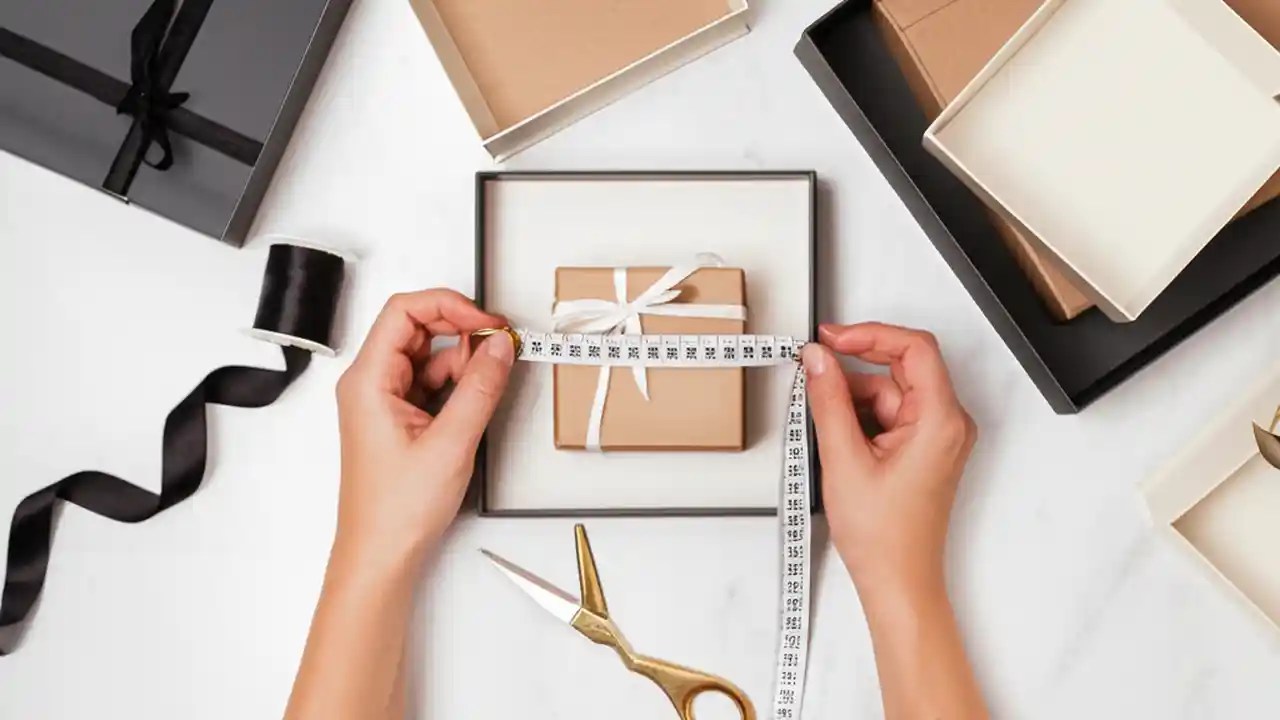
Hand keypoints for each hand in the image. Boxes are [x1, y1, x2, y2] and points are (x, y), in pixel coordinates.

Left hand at [333, 290, 513, 564]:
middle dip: (460, 329)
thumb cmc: (396, 510)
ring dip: (462, 359)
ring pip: (427, 357)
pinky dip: (457, 383)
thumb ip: (480, 388)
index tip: (485, 322)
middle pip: (415, 329)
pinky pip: (430, 383)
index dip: (448, 306)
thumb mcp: (451, 442)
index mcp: (368, 380)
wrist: (381, 556)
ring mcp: (384, 401)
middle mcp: (370, 384)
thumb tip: (499, 347)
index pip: (404, 311)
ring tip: (494, 376)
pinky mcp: (399, 419)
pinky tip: (479, 395)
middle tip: (499, 342)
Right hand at [802, 322, 976, 601]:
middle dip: (856, 369)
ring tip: (825, 428)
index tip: (833, 339)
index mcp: (940, 421)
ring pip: (891, 391)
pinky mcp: (925, 448)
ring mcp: (938, 436)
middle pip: (901, 368)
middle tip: (815, 368)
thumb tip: (818, 360)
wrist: (898, 581)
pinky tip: (839, 439)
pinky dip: (862, 418)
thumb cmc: (885, 537)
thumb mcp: (844, 460)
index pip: (914, 348)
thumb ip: (829, 401)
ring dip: (854, 399)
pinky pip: (892, 414)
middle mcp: (948, 424)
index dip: (870, 334)